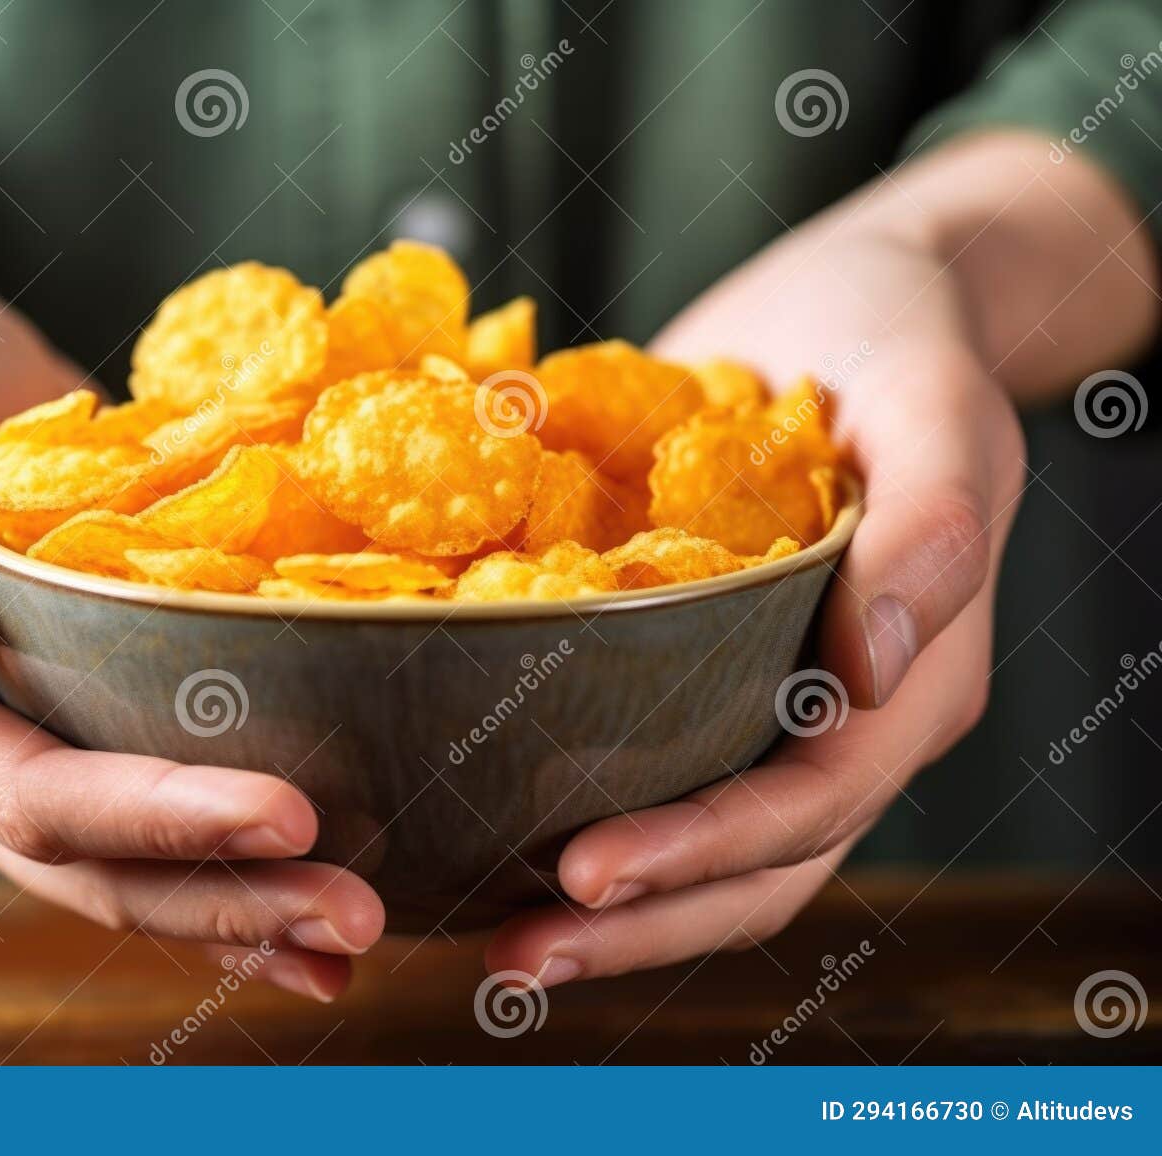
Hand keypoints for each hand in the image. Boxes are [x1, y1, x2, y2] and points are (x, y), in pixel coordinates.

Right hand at [0, 273, 382, 1002]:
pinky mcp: (84, 737)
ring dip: (247, 914)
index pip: (36, 797)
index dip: (157, 818)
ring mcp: (25, 763)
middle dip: (229, 902)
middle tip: (358, 917)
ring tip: (357, 937)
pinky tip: (320, 897)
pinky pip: (158, 830)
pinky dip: (236, 870)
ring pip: (134, 877)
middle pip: (97, 872)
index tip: (290, 815)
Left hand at [485, 202, 1029, 985]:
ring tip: (491, 945)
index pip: (810, 801)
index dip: (702, 852)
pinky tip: (490, 834)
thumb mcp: (935, 400)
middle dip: (639, 925)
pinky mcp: (707, 668)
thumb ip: (936, 522)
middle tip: (511, 962)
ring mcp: (773, 702)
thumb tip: (881, 658)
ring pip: (706, 849)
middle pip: (754, 867)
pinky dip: (586, 814)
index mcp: (914, 679)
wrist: (847, 305)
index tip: (580, 875)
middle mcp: (846, 716)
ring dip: (608, 913)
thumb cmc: (898, 337)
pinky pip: (654, 766)